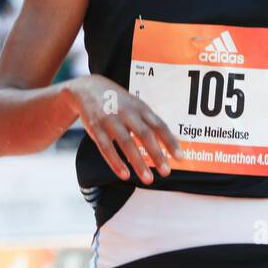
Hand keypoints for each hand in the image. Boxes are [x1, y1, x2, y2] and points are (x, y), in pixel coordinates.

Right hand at [65, 75, 181, 184]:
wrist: (88, 88)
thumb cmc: (119, 102)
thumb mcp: (137, 106)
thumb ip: (153, 123)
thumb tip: (176, 139)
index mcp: (140, 108)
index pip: (159, 125)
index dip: (170, 142)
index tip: (180, 158)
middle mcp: (127, 113)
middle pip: (145, 134)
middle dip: (156, 154)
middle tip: (166, 172)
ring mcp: (110, 120)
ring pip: (126, 143)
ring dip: (138, 163)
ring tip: (148, 179)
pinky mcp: (95, 128)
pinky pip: (106, 147)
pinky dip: (116, 162)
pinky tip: (125, 175)